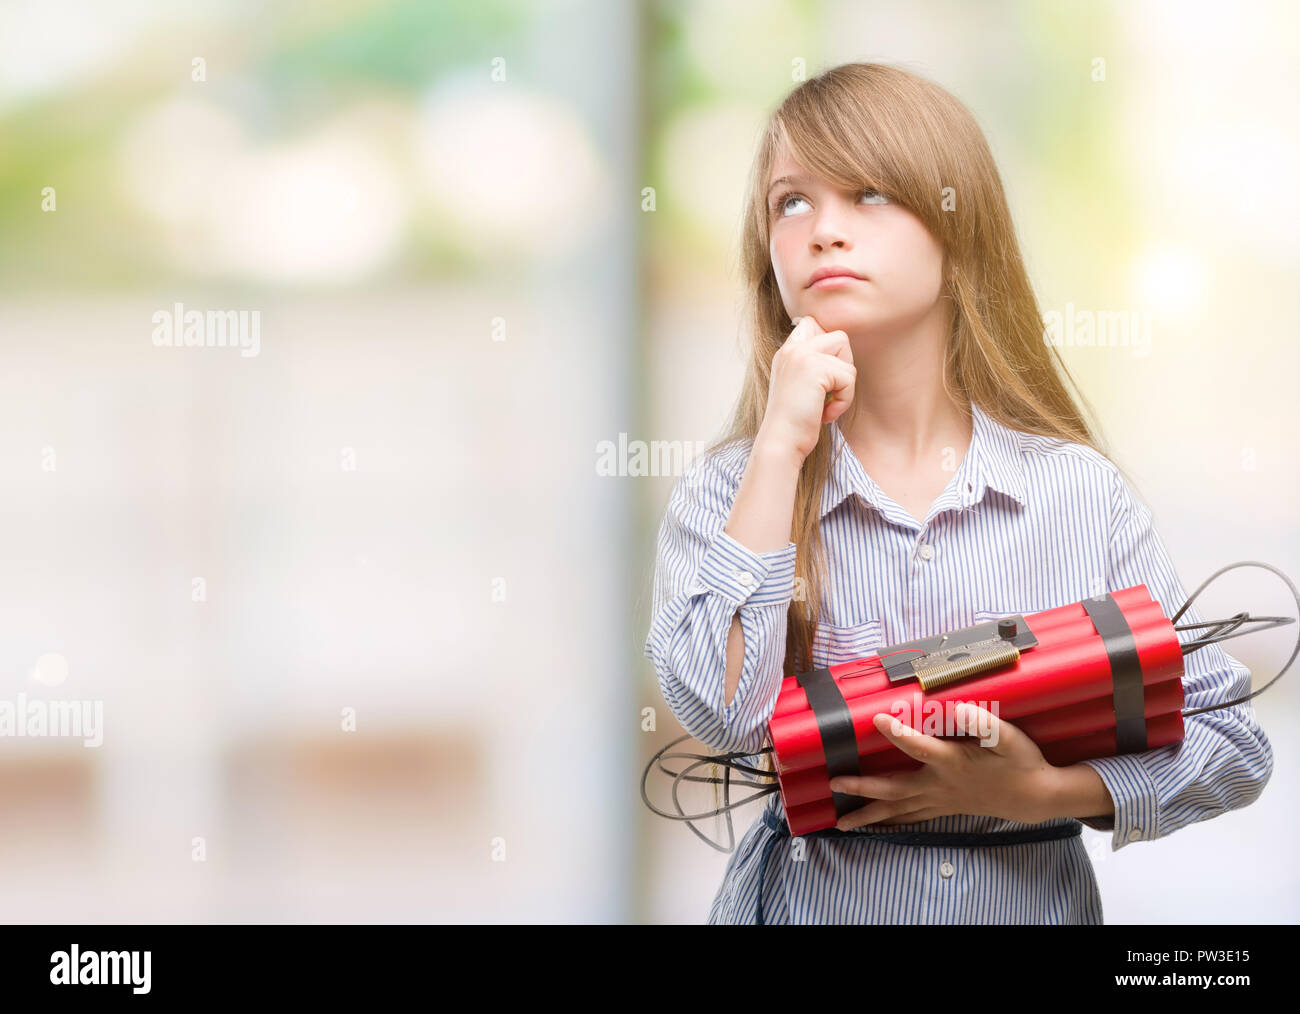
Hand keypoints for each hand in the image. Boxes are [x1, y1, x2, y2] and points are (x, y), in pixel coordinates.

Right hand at [755, 314, 855, 462]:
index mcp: (787, 352)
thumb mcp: (799, 386)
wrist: (780, 442)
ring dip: (845, 387)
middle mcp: (793, 349)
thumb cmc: (793, 422)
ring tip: (825, 405)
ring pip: (847, 358)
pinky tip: (825, 414)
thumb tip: (841, 350)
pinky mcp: (815, 369)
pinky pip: (849, 378)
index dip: (828, 346)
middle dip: (844, 367)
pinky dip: (843, 401)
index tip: (822, 377)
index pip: (812, 323)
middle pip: (839, 337)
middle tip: (828, 391)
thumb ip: (812, 366)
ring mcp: (802, 356)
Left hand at [828, 703, 1059, 828]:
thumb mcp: (1010, 739)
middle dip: (862, 787)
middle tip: (834, 784)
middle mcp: (940, 784)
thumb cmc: (1022, 763)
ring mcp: (940, 799)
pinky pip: (911, 817)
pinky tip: (874, 826)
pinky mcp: (944, 807)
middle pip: (894, 789)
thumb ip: (986, 726)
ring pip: (899, 810)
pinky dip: (890, 822)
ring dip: (869, 815)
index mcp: (953, 763)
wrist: (1035, 798)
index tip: (877, 719)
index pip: (920, 747)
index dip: (898, 733)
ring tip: (841, 823)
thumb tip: (961, 710)